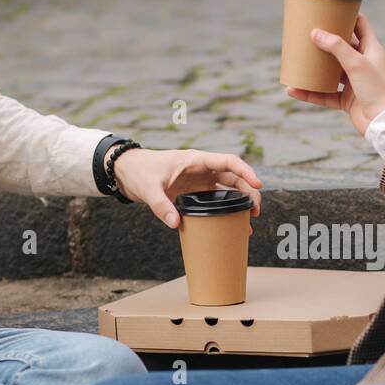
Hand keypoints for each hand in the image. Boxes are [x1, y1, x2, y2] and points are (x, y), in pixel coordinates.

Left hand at [112, 148, 262, 228]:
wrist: (127, 172)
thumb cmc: (139, 172)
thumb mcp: (148, 188)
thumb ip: (161, 205)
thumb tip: (175, 223)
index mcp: (196, 160)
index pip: (228, 162)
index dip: (246, 172)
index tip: (258, 185)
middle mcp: (202, 169)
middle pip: (233, 177)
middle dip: (249, 191)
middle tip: (257, 210)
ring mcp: (199, 180)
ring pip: (228, 189)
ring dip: (241, 201)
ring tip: (251, 219)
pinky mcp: (194, 191)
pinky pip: (216, 200)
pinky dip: (226, 210)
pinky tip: (233, 224)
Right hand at [285, 13, 384, 135]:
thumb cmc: (377, 89)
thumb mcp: (357, 63)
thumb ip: (337, 47)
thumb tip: (315, 32)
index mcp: (371, 49)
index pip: (360, 25)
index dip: (348, 15)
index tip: (331, 8)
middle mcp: (362, 64)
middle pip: (341, 47)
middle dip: (324, 41)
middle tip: (306, 32)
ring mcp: (354, 82)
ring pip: (330, 72)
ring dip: (314, 67)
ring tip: (297, 59)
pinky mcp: (346, 100)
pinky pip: (324, 95)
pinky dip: (310, 93)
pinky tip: (294, 90)